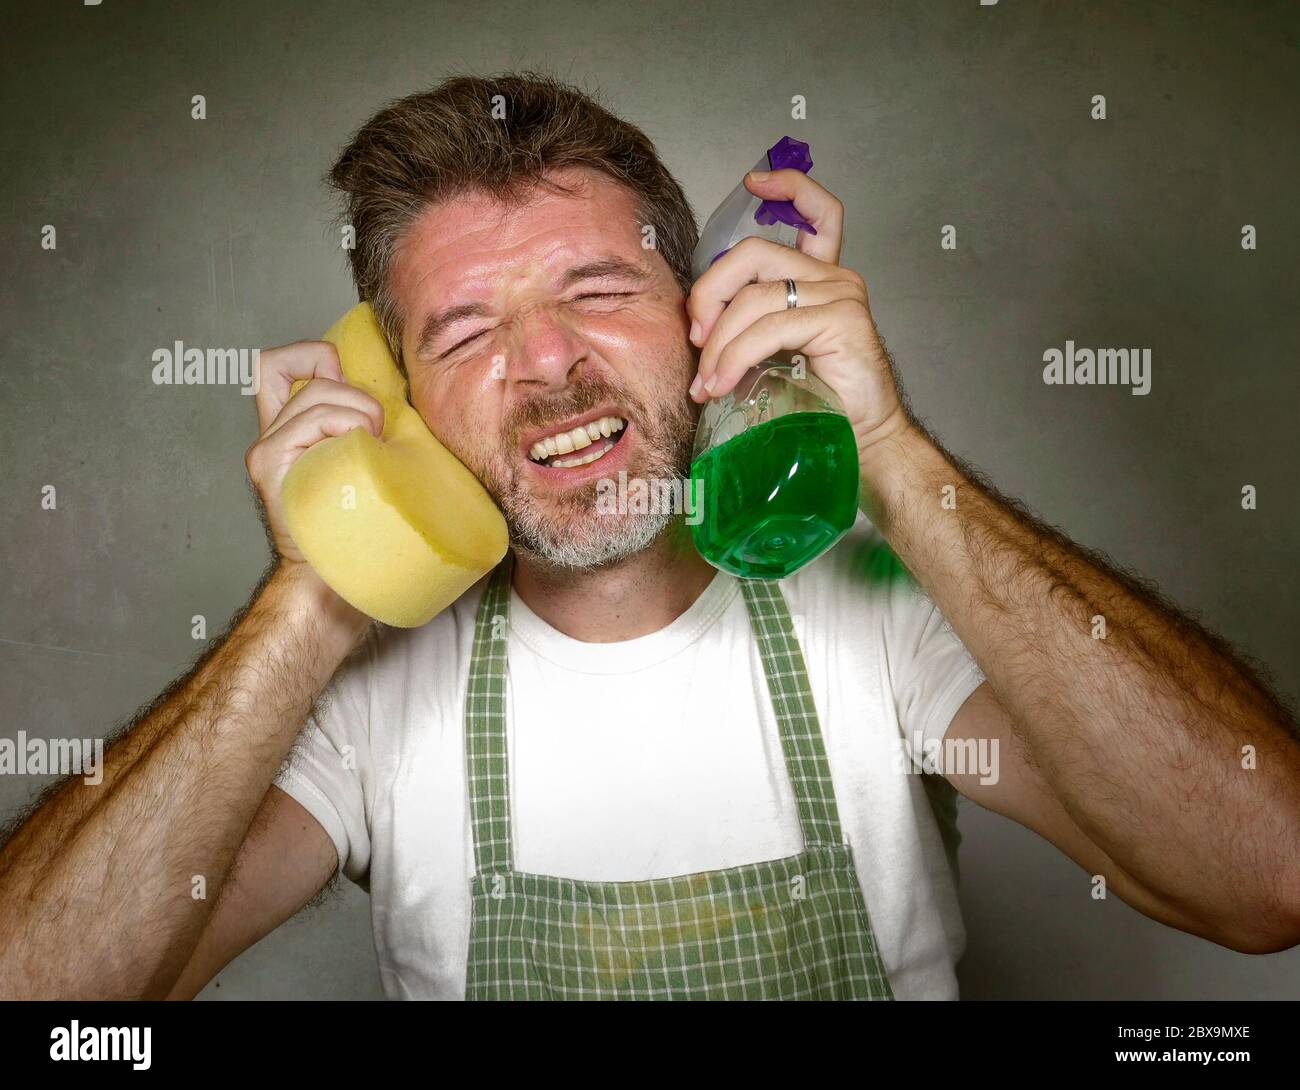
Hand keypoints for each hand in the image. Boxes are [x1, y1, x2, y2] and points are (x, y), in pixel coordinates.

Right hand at [244, 340, 383, 563]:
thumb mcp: (367, 462)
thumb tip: (403, 395)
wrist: (333, 579)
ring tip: (372, 443)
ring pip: (315, 393)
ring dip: (358, 409)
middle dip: (353, 388)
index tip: (348, 386)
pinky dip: (344, 422)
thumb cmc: (361, 525)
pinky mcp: (269, 464)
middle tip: (376, 429)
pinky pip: (311, 418)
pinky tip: (359, 448)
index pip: (276, 366)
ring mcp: (267, 449)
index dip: (312, 357)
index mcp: (290, 431)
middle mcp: (271, 436)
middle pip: (300, 369)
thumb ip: (364, 428)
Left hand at [686, 169, 911, 454]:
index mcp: (820, 276)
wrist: (861, 440)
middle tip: (695, 338)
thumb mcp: (774, 352)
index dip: (788, 186)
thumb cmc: (818, 401)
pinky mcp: (842, 319)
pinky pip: (769, 327)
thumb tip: (696, 327)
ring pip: (754, 296)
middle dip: (709, 292)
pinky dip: (735, 356)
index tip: (753, 182)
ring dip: (718, 343)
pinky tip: (722, 382)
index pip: (817, 211)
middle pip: (753, 253)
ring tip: (707, 383)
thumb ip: (748, 325)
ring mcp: (840, 294)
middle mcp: (833, 276)